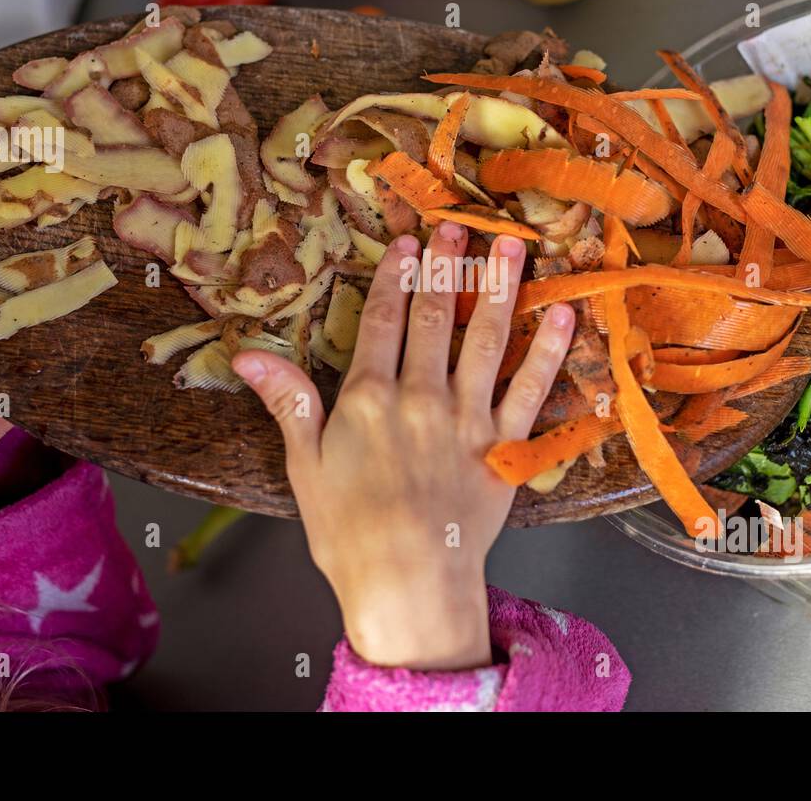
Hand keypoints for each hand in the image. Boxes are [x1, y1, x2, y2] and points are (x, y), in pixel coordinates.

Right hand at [235, 222, 574, 669]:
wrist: (408, 584)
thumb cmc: (350, 533)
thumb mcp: (305, 466)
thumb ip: (288, 401)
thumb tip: (249, 355)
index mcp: (370, 399)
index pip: (384, 322)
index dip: (396, 278)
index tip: (408, 244)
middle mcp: (422, 397)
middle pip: (436, 318)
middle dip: (448, 267)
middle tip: (460, 226)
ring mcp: (468, 420)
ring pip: (487, 340)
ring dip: (500, 289)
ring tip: (512, 247)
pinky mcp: (504, 447)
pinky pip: (532, 389)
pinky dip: (549, 350)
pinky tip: (562, 314)